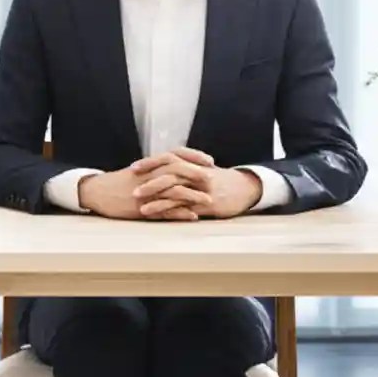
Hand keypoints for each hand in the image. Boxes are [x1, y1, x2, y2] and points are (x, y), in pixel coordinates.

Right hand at [77, 151, 213, 220]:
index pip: (175, 154)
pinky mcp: (142, 207)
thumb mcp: (139, 172)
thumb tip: (176, 169)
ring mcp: (146, 191)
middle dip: (197, 173)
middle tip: (213, 179)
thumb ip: (157, 170)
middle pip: (177, 169)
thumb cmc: (119, 182)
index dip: (194, 156)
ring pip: (173, 190)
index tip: (210, 161)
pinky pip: (164, 210)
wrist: (98, 192)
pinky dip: (179, 212)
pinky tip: (192, 216)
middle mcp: (149, 175)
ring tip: (208, 200)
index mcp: (150, 165)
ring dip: (193, 195)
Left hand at [131, 147, 263, 218]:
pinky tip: (161, 218)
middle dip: (150, 181)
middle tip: (133, 189)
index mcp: (193, 163)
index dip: (151, 162)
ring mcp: (202, 189)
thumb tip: (159, 167)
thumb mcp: (201, 168)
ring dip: (158, 200)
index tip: (133, 167)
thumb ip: (182, 167)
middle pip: (170, 174)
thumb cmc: (219, 179)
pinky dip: (173, 212)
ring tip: (142, 208)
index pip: (169, 158)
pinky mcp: (208, 205)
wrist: (245, 188)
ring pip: (177, 192)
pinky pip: (187, 208)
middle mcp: (197, 174)